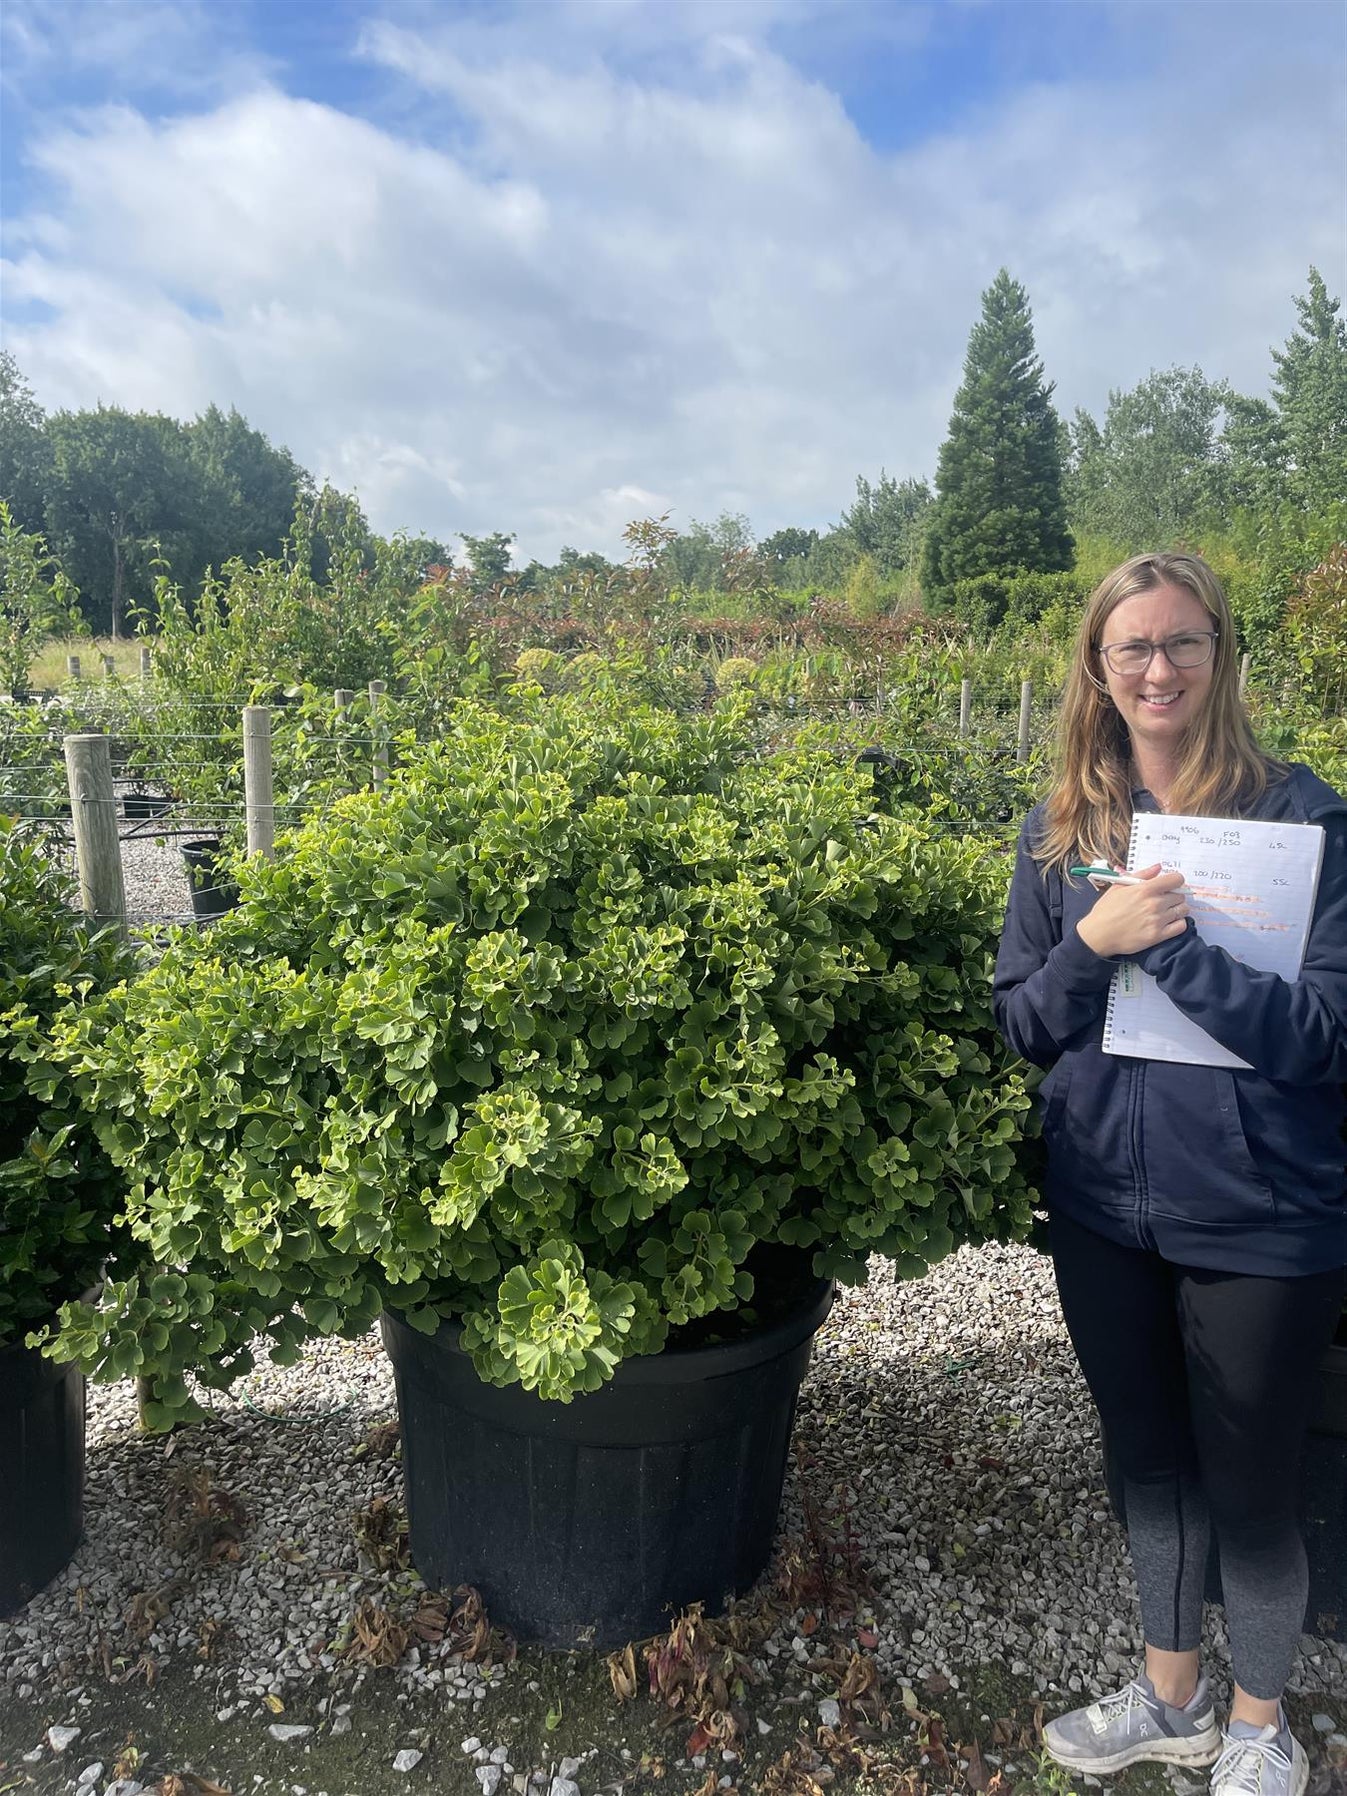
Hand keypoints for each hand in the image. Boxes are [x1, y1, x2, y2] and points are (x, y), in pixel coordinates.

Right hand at [1075, 864, 1189, 958]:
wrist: (1098, 935)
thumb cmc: (1106, 910)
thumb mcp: (1119, 887)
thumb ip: (1141, 875)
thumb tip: (1158, 867)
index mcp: (1145, 889)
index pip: (1177, 879)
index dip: (1175, 881)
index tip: (1171, 885)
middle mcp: (1154, 903)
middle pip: (1180, 895)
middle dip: (1174, 896)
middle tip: (1165, 901)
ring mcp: (1157, 920)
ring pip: (1183, 910)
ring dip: (1177, 910)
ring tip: (1167, 912)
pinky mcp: (1158, 936)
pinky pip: (1181, 926)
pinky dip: (1178, 923)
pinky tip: (1168, 923)